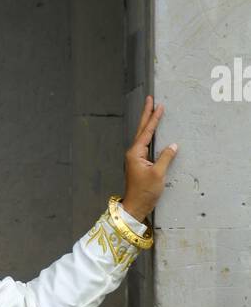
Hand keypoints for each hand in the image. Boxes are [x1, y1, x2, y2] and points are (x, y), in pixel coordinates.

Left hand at [121, 95, 177, 222]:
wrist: (135, 207)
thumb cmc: (145, 192)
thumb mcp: (158, 174)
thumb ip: (166, 158)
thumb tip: (173, 145)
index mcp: (136, 153)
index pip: (147, 131)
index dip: (153, 118)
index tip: (159, 105)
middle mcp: (133, 153)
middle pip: (141, 130)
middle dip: (147, 114)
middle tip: (150, 99)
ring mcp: (135, 158)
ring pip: (142, 136)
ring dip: (147, 123)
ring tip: (151, 110)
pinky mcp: (138, 163)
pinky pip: (145, 144)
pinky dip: (148, 135)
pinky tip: (152, 132)